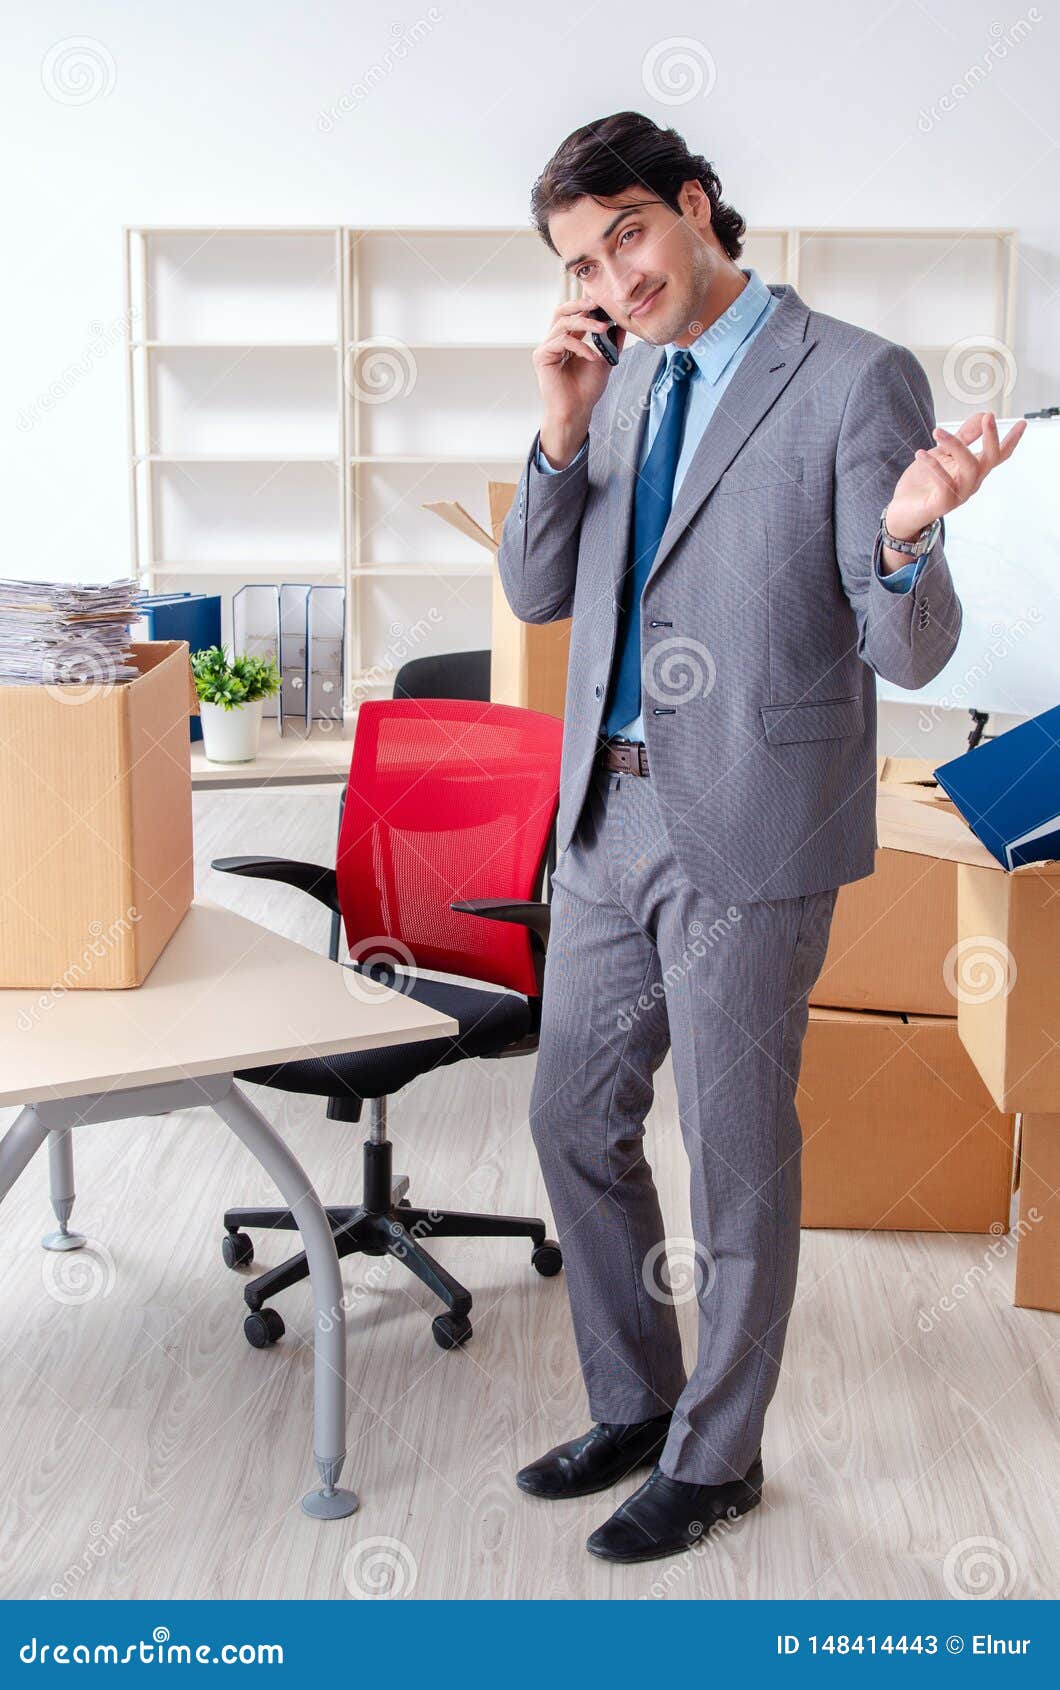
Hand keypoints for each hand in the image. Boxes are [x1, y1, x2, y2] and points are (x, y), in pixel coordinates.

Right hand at [533, 300, 626, 464]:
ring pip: (564, 323)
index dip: (587, 305)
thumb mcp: (605, 359)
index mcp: (567, 340)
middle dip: (580, 304)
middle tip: (598, 302)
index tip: (604, 302)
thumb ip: (611, 341)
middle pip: (562, 311)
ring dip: (586, 324)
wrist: (577, 411)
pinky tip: (592, 357)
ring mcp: (546, 348)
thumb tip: (621, 323)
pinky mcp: (542, 357)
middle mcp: (554, 342)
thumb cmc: (587, 389)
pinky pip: (562, 341)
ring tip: (603, 329)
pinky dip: (580, 346)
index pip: (573, 314)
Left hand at [884, 410, 1026, 539]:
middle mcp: (972, 483)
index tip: (1022, 423)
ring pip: (969, 468)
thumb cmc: (924, 482)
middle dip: (991, 437)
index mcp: (975, 470)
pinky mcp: (942, 504)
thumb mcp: (944, 454)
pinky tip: (920, 453)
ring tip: (937, 431)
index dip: (1012, 440)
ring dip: (955, 445)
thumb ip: (964, 437)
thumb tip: (982, 414)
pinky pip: (944, 483)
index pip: (999, 455)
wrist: (902, 511)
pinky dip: (933, 466)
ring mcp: (959, 495)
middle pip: (991, 459)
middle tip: (988, 416)